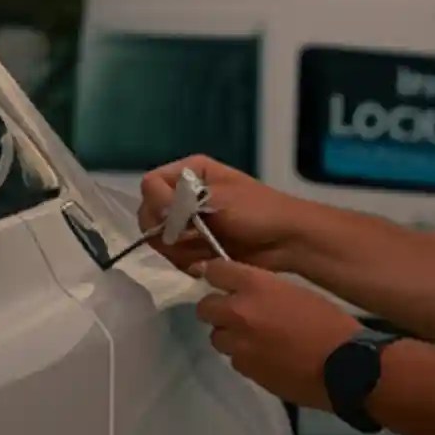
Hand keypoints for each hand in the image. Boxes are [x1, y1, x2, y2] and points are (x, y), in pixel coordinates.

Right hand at [138, 155, 306, 273]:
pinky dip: (188, 261)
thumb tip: (156, 210)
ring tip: (208, 249)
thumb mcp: (219, 198)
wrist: (286, 241)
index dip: (157, 203)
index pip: (150, 184)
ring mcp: (187, 223)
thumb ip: (182, 201)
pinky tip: (209, 260)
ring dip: (181, 249)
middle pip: (148, 215)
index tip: (179, 217)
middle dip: (168, 232)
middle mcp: (182, 195)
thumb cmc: (257, 211)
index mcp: (190, 172)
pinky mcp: (194, 247)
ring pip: (160, 240)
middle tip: (193, 237)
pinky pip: (174, 257)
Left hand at [193, 259, 361, 410]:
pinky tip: (266, 358)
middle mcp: (239, 312)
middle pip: (204, 307)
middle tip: (236, 314)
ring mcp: (239, 344)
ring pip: (217, 337)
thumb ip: (263, 290)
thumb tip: (245, 293)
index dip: (217, 275)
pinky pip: (235, 359)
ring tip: (254, 339)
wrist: (346, 366)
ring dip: (230, 335)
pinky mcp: (245, 370)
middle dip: (217, 309)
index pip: (215, 271)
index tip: (221, 279)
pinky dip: (245, 357)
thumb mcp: (295, 292)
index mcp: (255, 286)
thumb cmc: (329, 323)